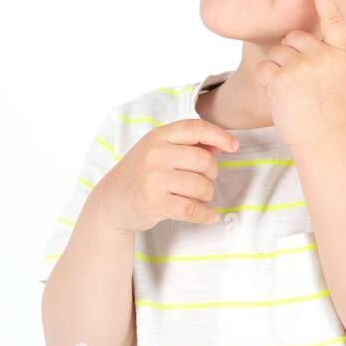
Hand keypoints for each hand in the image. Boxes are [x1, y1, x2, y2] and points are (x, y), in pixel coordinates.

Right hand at [89, 119, 239, 235]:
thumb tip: (221, 144)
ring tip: (199, 198)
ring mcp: (153, 178)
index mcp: (158, 136)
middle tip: (206, 181)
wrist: (111, 201)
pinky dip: (206, 215)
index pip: (196, 128)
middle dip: (212, 174)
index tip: (234, 147)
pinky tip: (209, 216)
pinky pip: (192, 209)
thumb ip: (189, 145)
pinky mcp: (154, 203)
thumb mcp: (159, 151)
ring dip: (207, 195)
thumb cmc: (141, 173)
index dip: (220, 135)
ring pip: (201, 186)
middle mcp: (155, 154)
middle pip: (204, 161)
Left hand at [254, 0, 345, 146]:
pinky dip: (267, 80)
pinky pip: (265, 67)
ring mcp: (304, 65)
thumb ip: (324, 54)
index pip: (332, 18)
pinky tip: (280, 95)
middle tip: (300, 82)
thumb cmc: (327, 110)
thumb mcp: (336, 76)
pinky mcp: (283, 77)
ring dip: (277, 69)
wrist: (325, 139)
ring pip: (277, 51)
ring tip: (292, 92)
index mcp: (341, 53)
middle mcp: (325, 55)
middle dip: (289, 54)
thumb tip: (296, 38)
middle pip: (293, 37)